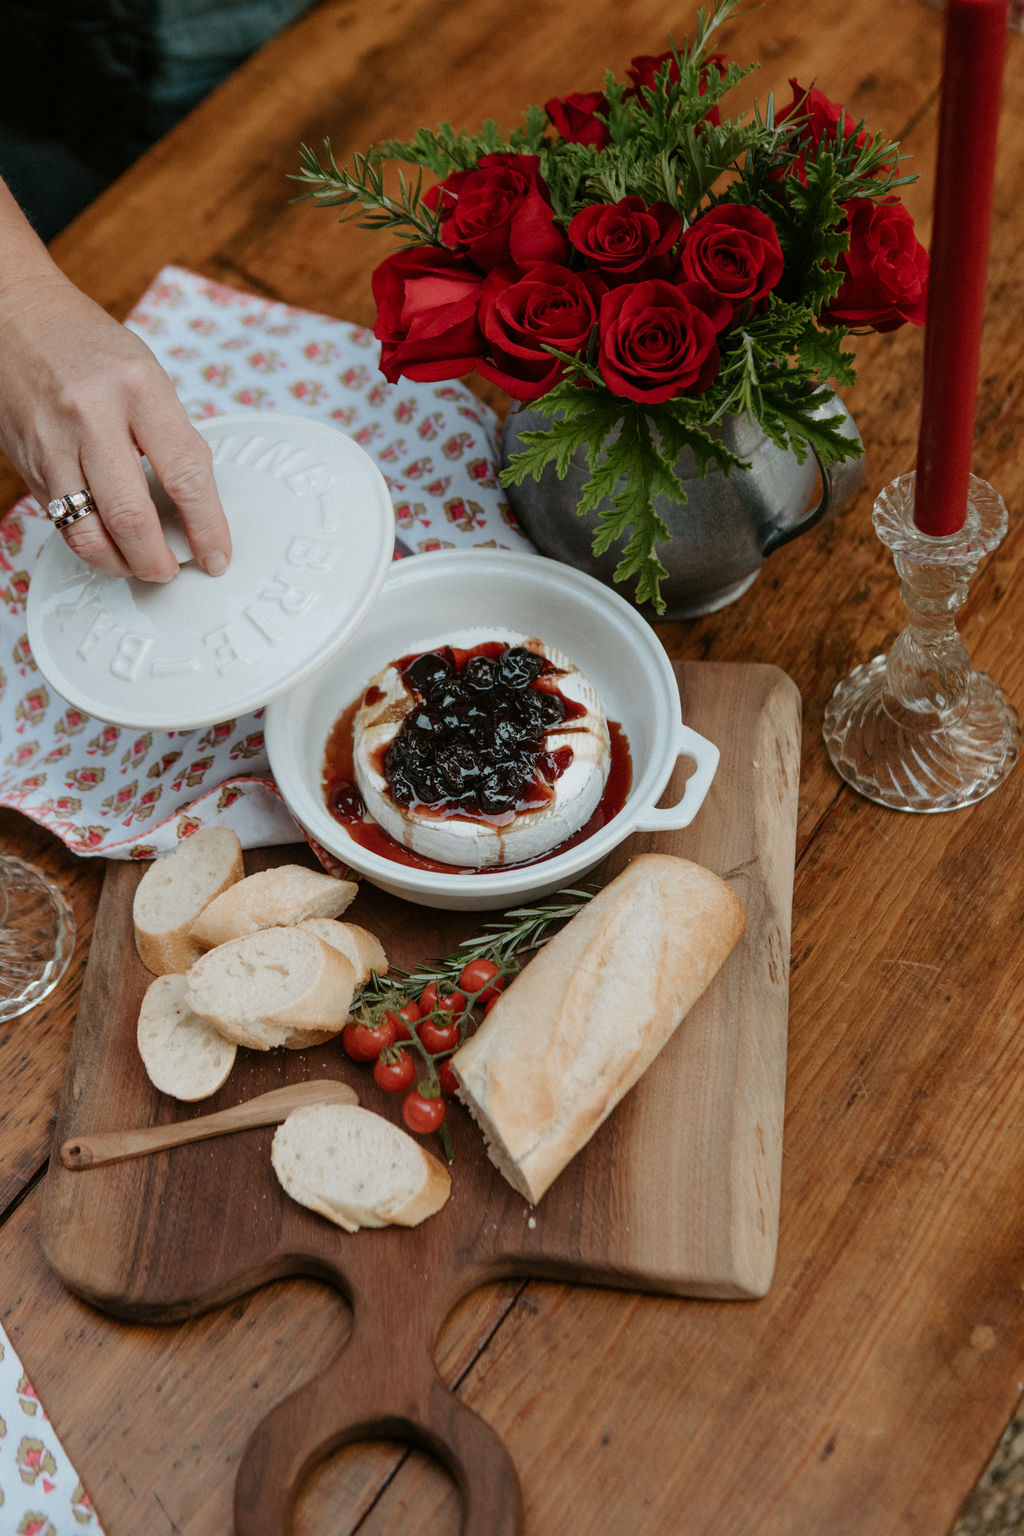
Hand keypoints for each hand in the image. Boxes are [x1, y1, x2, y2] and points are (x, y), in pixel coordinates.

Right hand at [0, 270, 231, 581]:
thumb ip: (171, 435)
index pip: (185, 474)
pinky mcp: (29, 463)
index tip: (217, 556)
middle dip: (157, 560)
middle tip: (172, 571)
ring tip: (139, 566)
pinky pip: (62, 521)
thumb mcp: (147, 375)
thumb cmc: (90, 346)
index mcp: (138, 388)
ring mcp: (53, 443)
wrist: (14, 316)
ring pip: (87, 532)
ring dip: (120, 563)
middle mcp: (92, 416)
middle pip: (132, 515)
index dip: (207, 526)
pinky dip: (90, 542)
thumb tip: (197, 504)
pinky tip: (108, 543)